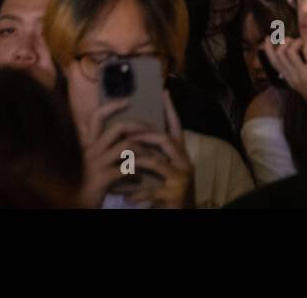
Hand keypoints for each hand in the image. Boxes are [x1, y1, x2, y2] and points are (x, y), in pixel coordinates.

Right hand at [75, 98, 147, 207]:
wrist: (75, 205)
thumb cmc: (88, 184)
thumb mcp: (94, 163)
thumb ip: (106, 150)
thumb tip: (129, 141)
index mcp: (89, 144)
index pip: (97, 117)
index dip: (112, 106)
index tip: (128, 100)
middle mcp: (90, 150)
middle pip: (118, 127)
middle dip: (139, 127)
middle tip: (153, 132)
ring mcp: (95, 163)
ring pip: (126, 146)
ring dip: (143, 150)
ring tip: (151, 157)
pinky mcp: (101, 178)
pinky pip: (126, 168)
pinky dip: (136, 172)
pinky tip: (139, 179)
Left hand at [126, 92, 193, 208]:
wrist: (184, 212)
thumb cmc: (171, 189)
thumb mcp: (168, 169)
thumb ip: (158, 154)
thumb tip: (138, 138)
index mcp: (182, 153)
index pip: (177, 126)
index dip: (171, 109)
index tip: (164, 92)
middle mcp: (185, 162)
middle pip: (165, 140)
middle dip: (144, 136)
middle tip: (126, 136)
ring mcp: (181, 177)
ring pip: (156, 162)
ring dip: (136, 161)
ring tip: (121, 163)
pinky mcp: (175, 193)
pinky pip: (152, 188)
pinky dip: (138, 192)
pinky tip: (127, 196)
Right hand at [264, 36, 306, 106]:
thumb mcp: (299, 86)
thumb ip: (291, 74)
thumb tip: (284, 62)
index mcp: (289, 79)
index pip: (274, 63)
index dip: (268, 50)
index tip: (267, 39)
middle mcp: (293, 76)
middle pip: (279, 55)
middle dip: (283, 42)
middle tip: (292, 39)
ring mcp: (303, 73)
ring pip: (289, 52)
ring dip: (295, 42)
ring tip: (302, 41)